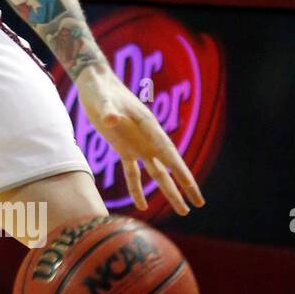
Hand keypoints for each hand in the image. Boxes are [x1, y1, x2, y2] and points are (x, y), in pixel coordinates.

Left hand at [75, 65, 204, 214]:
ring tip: (182, 211)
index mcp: (148, 125)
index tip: (190, 186)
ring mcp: (137, 144)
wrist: (95, 82)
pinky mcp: (123, 147)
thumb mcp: (102, 98)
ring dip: (168, 191)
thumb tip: (110, 119)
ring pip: (157, 173)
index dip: (178, 169)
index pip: (167, 151)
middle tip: (199, 204)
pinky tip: (141, 205)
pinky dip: (136, 188)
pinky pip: (133, 172)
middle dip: (184, 185)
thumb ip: (107, 109)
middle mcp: (147, 137)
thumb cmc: (100, 88)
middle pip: (169, 166)